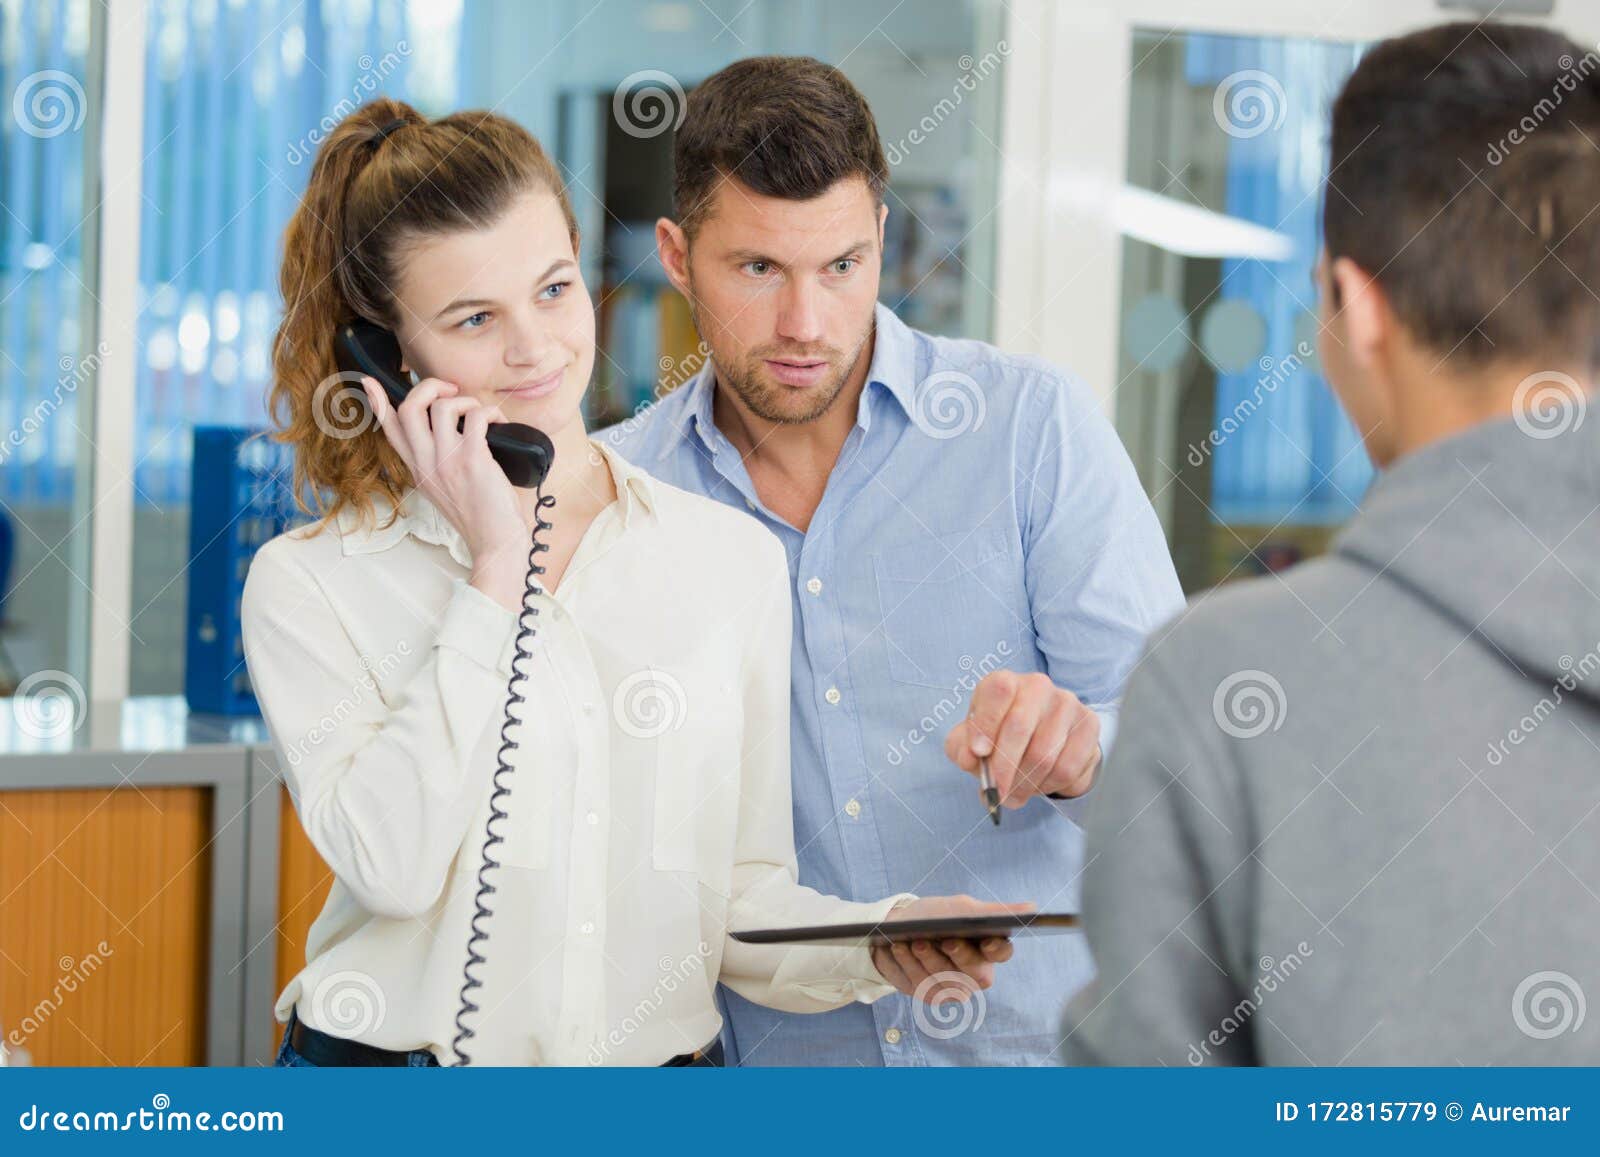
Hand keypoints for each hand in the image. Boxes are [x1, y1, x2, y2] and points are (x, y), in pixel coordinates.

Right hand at [360, 376, 528, 579]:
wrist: (495, 541)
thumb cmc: (478, 515)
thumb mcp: (442, 488)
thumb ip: (435, 462)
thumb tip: (446, 431)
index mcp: (417, 468)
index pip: (390, 430)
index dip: (378, 402)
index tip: (369, 381)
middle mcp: (426, 463)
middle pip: (409, 408)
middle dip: (429, 386)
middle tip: (451, 391)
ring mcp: (447, 461)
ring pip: (442, 407)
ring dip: (465, 399)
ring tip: (479, 412)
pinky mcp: (473, 459)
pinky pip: (476, 416)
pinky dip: (490, 411)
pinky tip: (499, 421)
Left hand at [869, 895, 1033, 1003]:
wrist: (894, 928)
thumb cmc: (933, 916)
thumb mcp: (959, 908)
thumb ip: (992, 912)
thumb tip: (1032, 908)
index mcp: (988, 949)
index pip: (1003, 952)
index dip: (997, 949)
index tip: (987, 940)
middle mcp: (976, 973)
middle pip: (976, 972)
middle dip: (958, 955)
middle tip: (944, 940)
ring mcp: (954, 988)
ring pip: (946, 980)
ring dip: (925, 958)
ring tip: (909, 941)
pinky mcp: (931, 997)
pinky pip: (922, 985)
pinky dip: (908, 965)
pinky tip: (898, 950)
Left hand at [944, 670, 1101, 806]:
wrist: (1043, 745)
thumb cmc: (1000, 741)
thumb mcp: (970, 744)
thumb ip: (961, 749)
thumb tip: (971, 755)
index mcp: (1003, 682)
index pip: (997, 691)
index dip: (986, 724)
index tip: (978, 753)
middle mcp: (1037, 685)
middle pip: (1019, 726)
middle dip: (1004, 767)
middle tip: (997, 792)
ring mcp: (1066, 703)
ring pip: (1044, 754)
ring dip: (1026, 783)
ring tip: (1017, 792)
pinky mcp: (1088, 724)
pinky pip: (1067, 766)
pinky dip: (1049, 785)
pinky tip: (1040, 784)